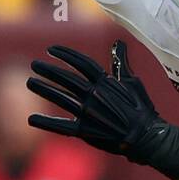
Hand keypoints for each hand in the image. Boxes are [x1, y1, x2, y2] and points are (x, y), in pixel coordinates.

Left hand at [27, 40, 178, 178]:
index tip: (51, 49)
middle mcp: (95, 95)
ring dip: (45, 89)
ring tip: (31, 82)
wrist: (147, 136)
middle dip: (49, 70)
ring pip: (62, 98)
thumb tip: (118, 43)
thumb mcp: (132, 81)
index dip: (65, 54)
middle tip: (35, 64)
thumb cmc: (141, 108)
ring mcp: (90, 113)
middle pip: (67, 78)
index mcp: (106, 82)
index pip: (81, 63)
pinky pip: (63, 127)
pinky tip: (31, 119)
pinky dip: (47, 123)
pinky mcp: (87, 131)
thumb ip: (121, 62)